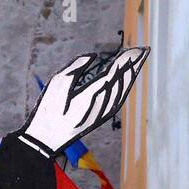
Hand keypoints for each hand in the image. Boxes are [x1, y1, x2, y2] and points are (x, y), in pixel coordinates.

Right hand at [21, 47, 148, 154]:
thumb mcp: (56, 83)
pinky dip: (124, 89)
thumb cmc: (48, 109)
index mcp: (87, 96)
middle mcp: (98, 106)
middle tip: (142, 51)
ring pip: (121, 92)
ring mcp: (100, 115)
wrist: (46, 139)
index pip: (112, 74)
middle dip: (131, 66)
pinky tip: (126, 82)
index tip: (134, 49)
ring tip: (136, 63)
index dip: (124, 61)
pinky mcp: (99, 120)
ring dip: (130, 77)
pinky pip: (116, 102)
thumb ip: (75, 66)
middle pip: (120, 82)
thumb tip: (94, 55)